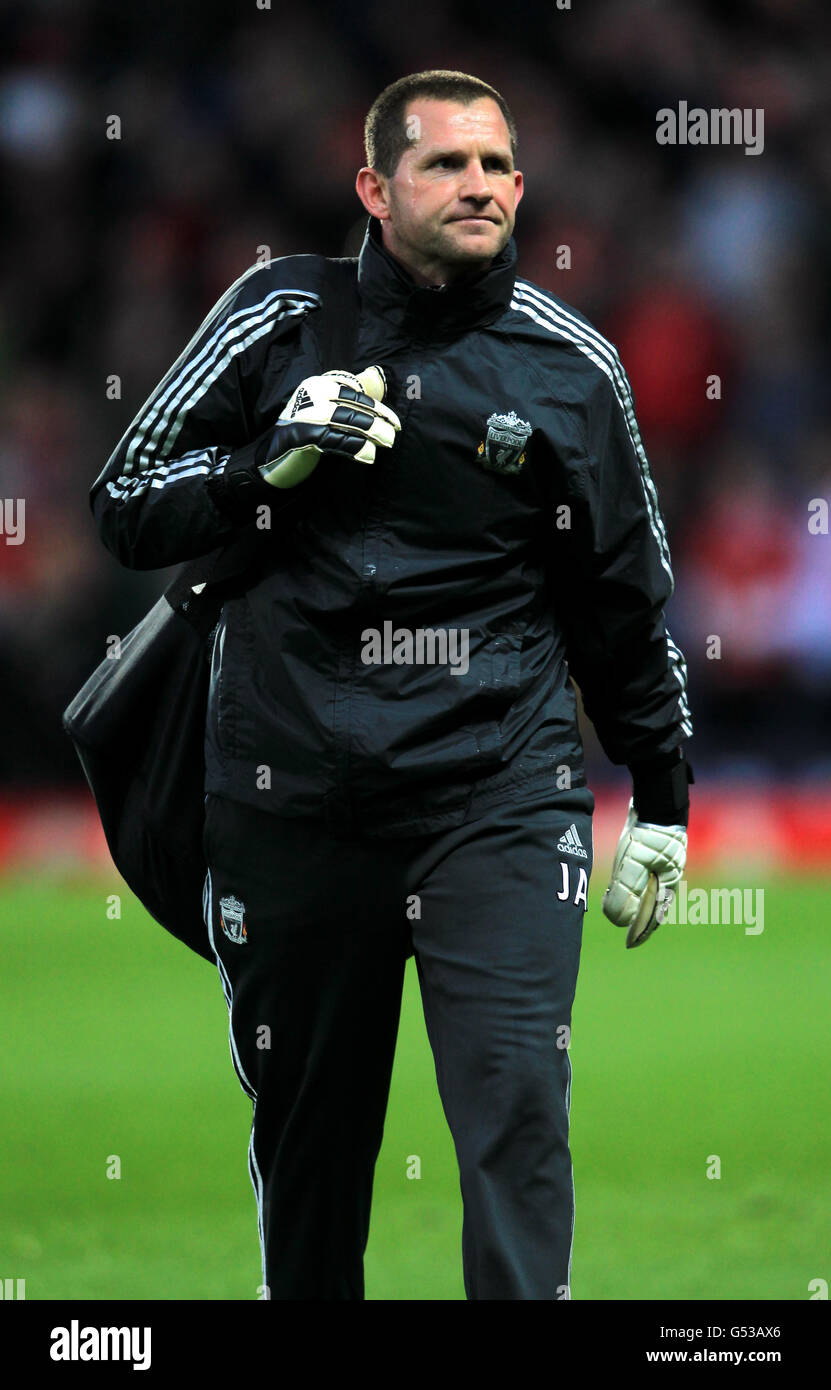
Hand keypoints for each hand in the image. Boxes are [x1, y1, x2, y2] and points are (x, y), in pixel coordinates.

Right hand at [258, 366, 399, 487]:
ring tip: (387, 443)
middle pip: (353, 405)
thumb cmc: (303, 435)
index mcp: (318, 385)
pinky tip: (368, 456)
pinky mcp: (300, 434)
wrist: (270, 460)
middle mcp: (311, 394)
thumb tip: (376, 376)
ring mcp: (305, 413)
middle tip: (394, 434)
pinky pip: (335, 439)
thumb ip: (349, 398)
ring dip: (372, 432)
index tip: (394, 421)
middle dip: (378, 420)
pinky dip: (355, 447)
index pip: (354, 392)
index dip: (377, 406)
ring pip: (347, 420)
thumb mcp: (327, 413)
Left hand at [601, 800, 686, 947]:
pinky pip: (640, 874)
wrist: (656, 800)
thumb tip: (618, 920)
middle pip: (650, 905)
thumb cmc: (648, 836)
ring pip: (645, 890)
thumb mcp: (634, 866)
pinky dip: (629, 883)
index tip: (629, 943)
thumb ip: (626, 893)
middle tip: (622, 927)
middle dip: (636, 918)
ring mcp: (660, 863)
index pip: (654, 916)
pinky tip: (619, 882)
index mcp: (668, 885)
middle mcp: (666, 876)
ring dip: (631, 900)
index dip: (641, 931)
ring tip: (615, 907)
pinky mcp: (650, 850)